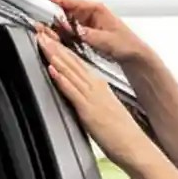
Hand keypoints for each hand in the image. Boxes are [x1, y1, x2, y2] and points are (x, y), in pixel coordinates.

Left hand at [37, 29, 158, 170]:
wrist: (135, 147)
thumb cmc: (123, 134)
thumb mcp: (106, 111)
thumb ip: (91, 101)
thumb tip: (79, 99)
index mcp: (100, 87)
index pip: (78, 63)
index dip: (63, 49)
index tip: (51, 38)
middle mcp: (96, 88)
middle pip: (72, 61)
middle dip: (56, 45)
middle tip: (41, 31)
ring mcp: (92, 97)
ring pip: (70, 71)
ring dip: (55, 55)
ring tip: (43, 41)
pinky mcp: (88, 110)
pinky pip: (72, 90)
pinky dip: (61, 78)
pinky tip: (52, 68)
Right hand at [49, 0, 151, 64]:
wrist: (134, 56)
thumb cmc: (127, 45)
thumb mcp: (106, 40)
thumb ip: (88, 34)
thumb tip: (73, 30)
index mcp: (97, 9)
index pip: (73, 2)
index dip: (58, 2)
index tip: (46, 2)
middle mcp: (92, 14)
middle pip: (67, 11)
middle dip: (56, 17)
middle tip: (45, 24)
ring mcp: (89, 23)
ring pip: (68, 22)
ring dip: (60, 28)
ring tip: (50, 33)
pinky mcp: (87, 33)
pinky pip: (72, 31)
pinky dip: (66, 35)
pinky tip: (61, 40)